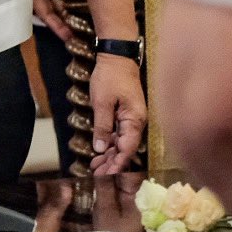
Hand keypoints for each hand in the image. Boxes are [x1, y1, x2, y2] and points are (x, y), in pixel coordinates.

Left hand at [88, 53, 146, 175]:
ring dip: (110, 156)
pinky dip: (109, 144)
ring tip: (95, 168)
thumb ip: (102, 125)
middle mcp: (136, 122)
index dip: (118, 163)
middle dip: (112, 163)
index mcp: (134, 119)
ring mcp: (131, 119)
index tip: (107, 175)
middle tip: (96, 175)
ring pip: (121, 143)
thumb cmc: (111, 76)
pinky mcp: (125, 115)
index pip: (128, 147)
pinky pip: (118, 134)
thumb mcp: (102, 101)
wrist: (116, 56)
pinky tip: (100, 153)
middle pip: (125, 148)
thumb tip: (101, 148)